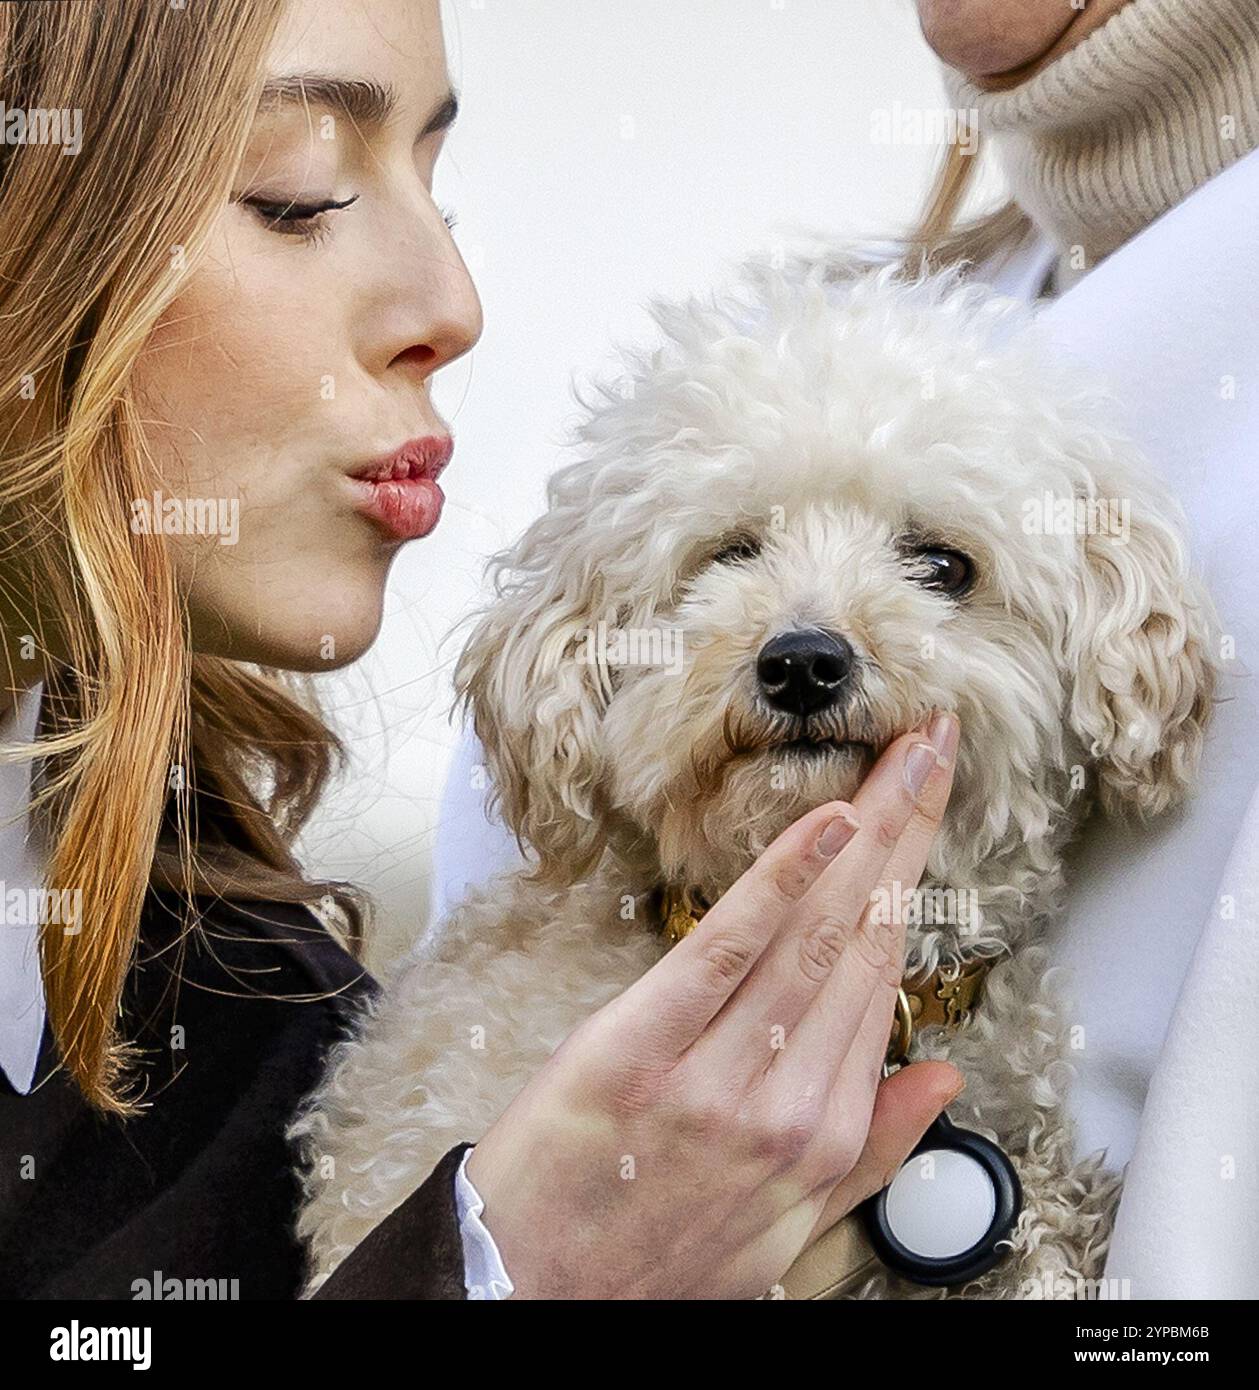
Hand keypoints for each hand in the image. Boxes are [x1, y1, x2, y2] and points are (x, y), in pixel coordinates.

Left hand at [466, 712, 962, 1297]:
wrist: (538, 1301)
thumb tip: (944, 1076)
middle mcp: (788, 1103)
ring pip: (812, 936)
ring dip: (865, 834)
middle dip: (908, 829)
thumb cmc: (659, 1261)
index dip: (915, 880)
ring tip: (899, 757)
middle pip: (864, 938)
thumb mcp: (790, 1234)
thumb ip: (876, 1152)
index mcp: (826, 1135)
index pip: (887, 976)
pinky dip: (780, 884)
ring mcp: (717, 1078)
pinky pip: (722, 954)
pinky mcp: (638, 1051)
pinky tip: (826, 826)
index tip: (929, 806)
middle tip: (935, 744)